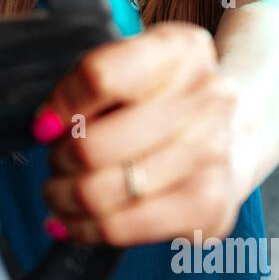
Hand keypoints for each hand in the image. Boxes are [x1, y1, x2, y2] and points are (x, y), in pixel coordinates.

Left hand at [34, 22, 247, 247]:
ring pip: (99, 193)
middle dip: (58, 160)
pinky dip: (83, 228)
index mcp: (182, 50)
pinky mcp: (209, 206)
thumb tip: (47, 126)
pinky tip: (75, 220)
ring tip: (62, 192)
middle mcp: (208, 98)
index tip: (49, 122)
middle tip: (58, 161)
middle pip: (92, 146)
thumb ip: (82, 85)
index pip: (100, 77)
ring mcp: (214, 154)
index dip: (62, 106)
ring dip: (63, 196)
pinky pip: (119, 229)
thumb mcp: (124, 68)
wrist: (230, 135)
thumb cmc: (160, 101)